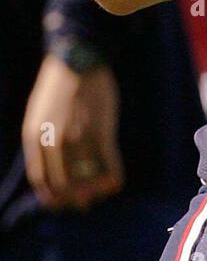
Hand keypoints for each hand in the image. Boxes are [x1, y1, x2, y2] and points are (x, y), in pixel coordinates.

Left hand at [21, 55, 124, 209]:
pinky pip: (109, 162)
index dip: (53, 197)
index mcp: (35, 137)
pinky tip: (118, 182)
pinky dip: (114, 176)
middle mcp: (54, 141)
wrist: (78, 56)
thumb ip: (42, 140)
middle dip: (75, 199)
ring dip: (95, 190)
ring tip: (102, 191)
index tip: (63, 203)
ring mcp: (79, 136)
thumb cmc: (60, 84)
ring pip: (87, 177)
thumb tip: (49, 166)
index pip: (41, 180)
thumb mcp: (39, 114)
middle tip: (86, 203)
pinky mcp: (101, 129)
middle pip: (64, 184)